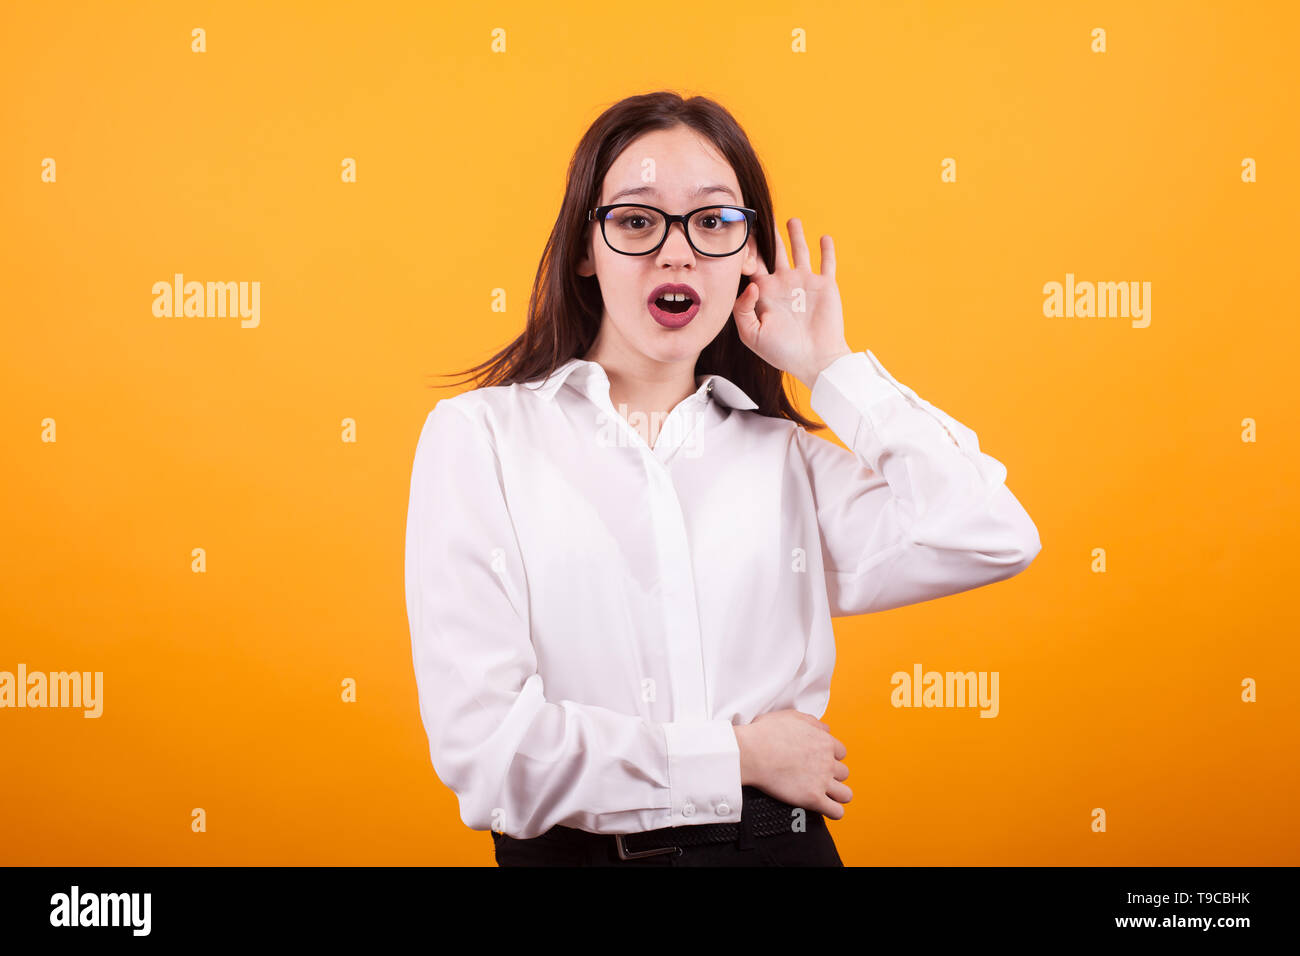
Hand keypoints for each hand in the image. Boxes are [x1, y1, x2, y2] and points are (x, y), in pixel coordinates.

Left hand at [733, 215, 852, 388]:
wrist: (814, 360)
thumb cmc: (782, 352)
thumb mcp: (751, 335)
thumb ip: (742, 309)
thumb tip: (750, 284)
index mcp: (764, 293)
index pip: (751, 265)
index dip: (745, 250)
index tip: (739, 235)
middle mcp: (783, 284)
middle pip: (773, 252)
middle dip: (768, 236)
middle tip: (760, 216)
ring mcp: (804, 283)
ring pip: (799, 251)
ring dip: (796, 235)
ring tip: (791, 220)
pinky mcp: (825, 285)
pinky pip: (827, 262)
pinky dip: (827, 249)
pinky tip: (824, 237)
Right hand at [734, 709, 851, 819]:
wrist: (751, 752)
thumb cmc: (765, 734)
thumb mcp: (791, 716)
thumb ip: (812, 722)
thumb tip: (824, 728)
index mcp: (823, 741)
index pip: (841, 752)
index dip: (830, 757)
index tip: (820, 761)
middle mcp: (827, 761)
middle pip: (843, 773)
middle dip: (832, 775)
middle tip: (817, 777)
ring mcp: (822, 780)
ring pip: (845, 794)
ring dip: (838, 795)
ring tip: (826, 796)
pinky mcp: (813, 798)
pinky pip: (836, 811)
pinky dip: (833, 811)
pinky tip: (825, 809)